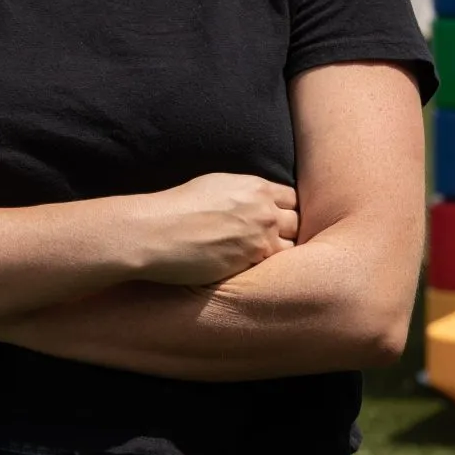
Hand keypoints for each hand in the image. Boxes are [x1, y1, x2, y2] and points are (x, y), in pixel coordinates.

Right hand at [124, 173, 299, 285]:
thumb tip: (254, 201)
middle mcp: (265, 213)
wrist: (158, 231)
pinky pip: (270, 269)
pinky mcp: (250, 266)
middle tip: (270, 239)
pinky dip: (264, 270)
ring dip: (278, 253)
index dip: (284, 209)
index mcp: (257, 188)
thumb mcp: (218, 184)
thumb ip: (245, 193)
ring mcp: (260, 241)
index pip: (292, 199)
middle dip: (286, 231)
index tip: (275, 218)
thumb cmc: (179, 205)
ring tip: (260, 256)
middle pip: (296, 223)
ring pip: (290, 249)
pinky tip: (252, 270)